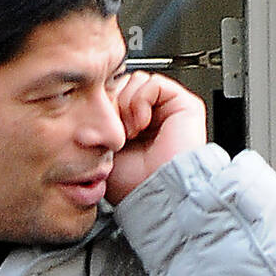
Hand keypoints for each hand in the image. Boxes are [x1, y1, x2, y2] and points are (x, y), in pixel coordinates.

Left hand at [105, 71, 206, 204]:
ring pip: (138, 81)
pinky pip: (153, 82)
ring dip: (127, 103)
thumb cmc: (133, 183)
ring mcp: (170, 109)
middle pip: (126, 84)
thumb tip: (91, 100)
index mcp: (137, 127)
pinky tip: (141, 124)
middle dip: (115, 103)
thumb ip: (102, 123)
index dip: (106, 105)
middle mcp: (155, 116)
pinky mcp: (184, 104)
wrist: (156, 193)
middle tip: (116, 130)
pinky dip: (141, 100)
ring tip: (130, 130)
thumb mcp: (106, 149)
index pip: (117, 95)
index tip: (101, 127)